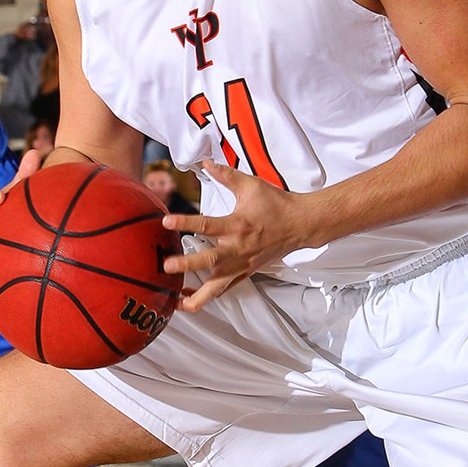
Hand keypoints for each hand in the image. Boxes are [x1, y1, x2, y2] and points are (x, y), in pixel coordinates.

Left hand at [160, 162, 311, 311]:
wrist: (301, 224)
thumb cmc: (277, 205)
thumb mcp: (251, 186)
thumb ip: (226, 175)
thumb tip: (206, 163)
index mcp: (238, 225)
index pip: (207, 225)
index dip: (186, 223)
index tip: (166, 221)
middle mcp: (239, 248)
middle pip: (210, 261)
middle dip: (188, 265)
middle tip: (167, 266)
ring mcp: (243, 264)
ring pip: (218, 286)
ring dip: (198, 296)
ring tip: (176, 302)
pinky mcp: (246, 273)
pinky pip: (225, 288)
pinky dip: (209, 296)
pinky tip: (191, 299)